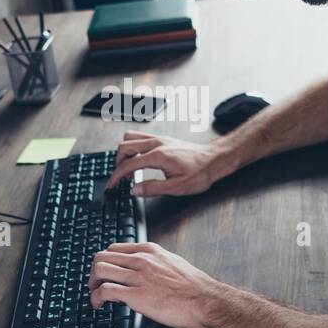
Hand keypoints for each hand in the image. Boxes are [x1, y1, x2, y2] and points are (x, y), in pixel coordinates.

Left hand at [88, 241, 223, 327]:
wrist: (206, 301)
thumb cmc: (195, 287)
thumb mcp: (173, 263)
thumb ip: (156, 262)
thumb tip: (145, 270)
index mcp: (149, 251)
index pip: (114, 248)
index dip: (105, 262)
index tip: (105, 274)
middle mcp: (141, 260)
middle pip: (102, 257)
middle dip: (94, 273)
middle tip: (95, 285)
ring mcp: (138, 276)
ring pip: (99, 270)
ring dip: (92, 285)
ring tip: (95, 296)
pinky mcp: (136, 295)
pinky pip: (105, 291)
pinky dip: (96, 298)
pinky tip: (99, 305)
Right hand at [106, 131, 232, 196]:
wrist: (214, 159)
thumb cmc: (200, 172)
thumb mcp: (176, 187)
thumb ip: (152, 188)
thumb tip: (134, 190)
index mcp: (158, 156)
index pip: (128, 164)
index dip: (117, 176)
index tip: (112, 184)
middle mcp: (157, 143)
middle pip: (124, 146)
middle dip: (117, 162)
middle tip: (120, 177)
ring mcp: (160, 139)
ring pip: (130, 137)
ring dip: (124, 152)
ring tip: (128, 168)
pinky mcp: (163, 139)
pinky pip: (140, 137)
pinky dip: (133, 147)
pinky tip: (139, 159)